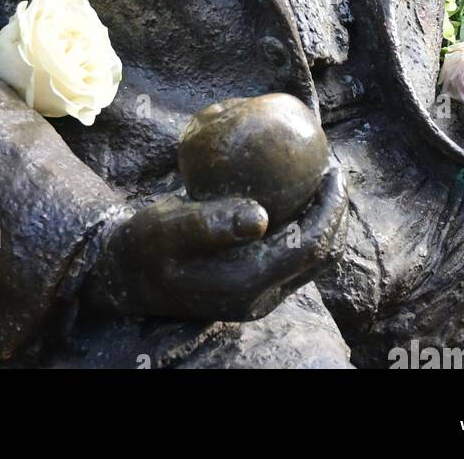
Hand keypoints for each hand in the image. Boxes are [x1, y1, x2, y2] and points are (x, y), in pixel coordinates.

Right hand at [83, 162, 347, 321]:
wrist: (128, 277)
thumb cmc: (145, 245)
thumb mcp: (166, 229)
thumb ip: (208, 225)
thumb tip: (260, 217)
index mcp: (246, 283)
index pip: (309, 247)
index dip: (329, 208)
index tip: (331, 167)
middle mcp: (261, 296)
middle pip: (321, 256)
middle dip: (335, 212)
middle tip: (332, 167)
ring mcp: (260, 296)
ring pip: (313, 260)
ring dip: (324, 220)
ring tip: (320, 179)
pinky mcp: (254, 287)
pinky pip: (294, 257)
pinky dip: (305, 227)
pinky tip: (293, 195)